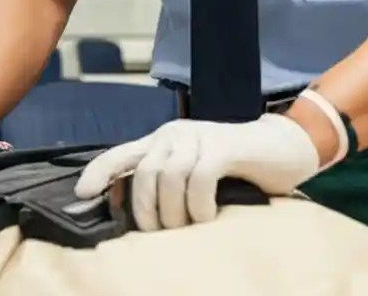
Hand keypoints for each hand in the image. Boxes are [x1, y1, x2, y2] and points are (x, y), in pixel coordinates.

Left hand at [74, 114, 319, 229]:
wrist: (285, 147)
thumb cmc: (238, 168)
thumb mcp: (195, 175)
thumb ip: (168, 186)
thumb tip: (137, 215)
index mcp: (162, 142)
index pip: (120, 154)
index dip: (98, 173)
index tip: (82, 194)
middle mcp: (174, 134)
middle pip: (142, 175)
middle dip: (146, 211)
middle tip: (160, 234)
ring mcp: (198, 137)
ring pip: (167, 178)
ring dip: (174, 212)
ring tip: (188, 227)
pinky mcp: (223, 146)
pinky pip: (198, 178)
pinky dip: (198, 204)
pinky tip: (207, 217)